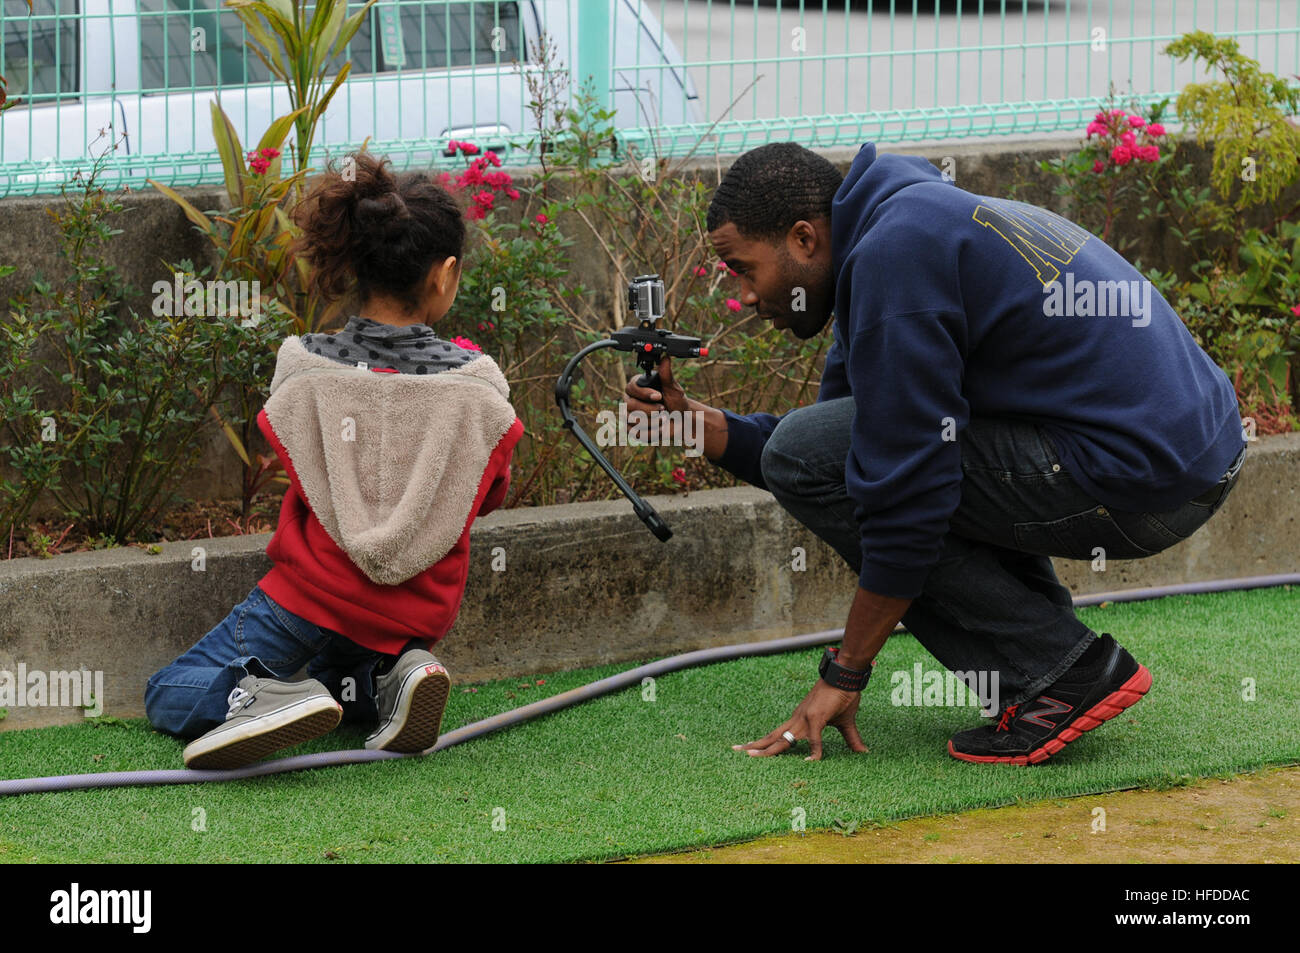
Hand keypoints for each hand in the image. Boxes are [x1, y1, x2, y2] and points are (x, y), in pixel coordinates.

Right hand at [623, 356, 729, 459]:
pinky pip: (636, 433)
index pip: (632, 387)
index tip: (659, 396)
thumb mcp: (674, 389)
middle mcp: (630, 400)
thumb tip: (665, 358)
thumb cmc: (677, 403)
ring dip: (653, 422)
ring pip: (633, 420)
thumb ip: (667, 374)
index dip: (645, 393)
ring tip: (664, 419)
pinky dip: (652, 432)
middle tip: (664, 409)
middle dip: (650, 410)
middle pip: (630, 405)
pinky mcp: (632, 430)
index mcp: (637, 386)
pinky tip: (659, 428)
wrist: (682, 422)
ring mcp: (629, 415)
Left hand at [732, 679, 868, 760]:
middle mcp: (798, 720)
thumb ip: (851, 740)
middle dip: (754, 744)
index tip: (752, 749)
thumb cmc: (843, 696)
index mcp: (800, 720)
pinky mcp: (817, 717)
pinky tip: (810, 762)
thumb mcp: (845, 723)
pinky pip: (814, 738)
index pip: (779, 734)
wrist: (846, 676)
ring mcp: (805, 718)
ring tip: (749, 755)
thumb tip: (863, 753)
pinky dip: (813, 751)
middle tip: (735, 750)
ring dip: (767, 748)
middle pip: (772, 736)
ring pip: (782, 738)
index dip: (766, 743)